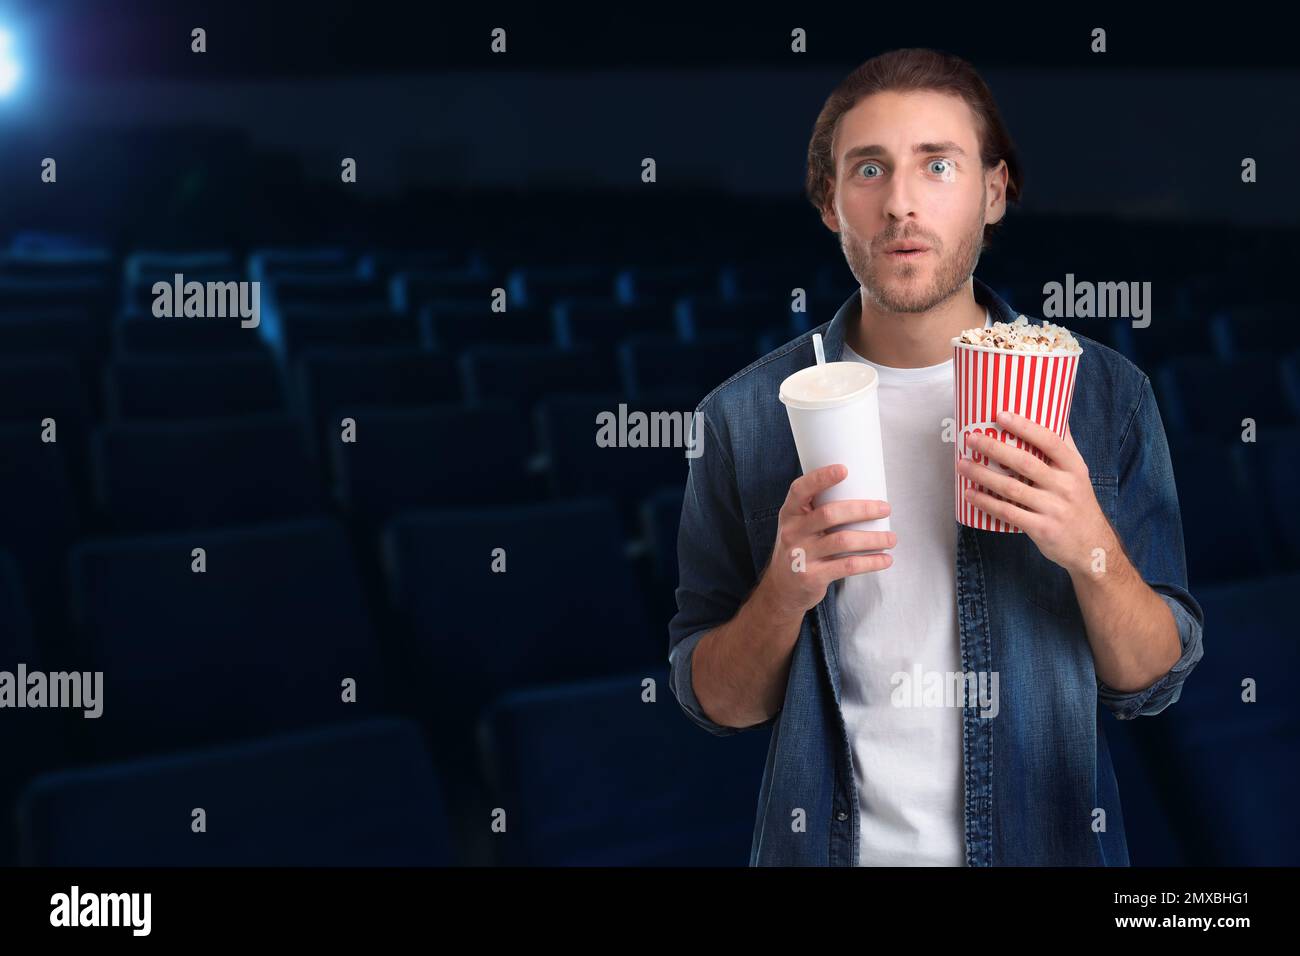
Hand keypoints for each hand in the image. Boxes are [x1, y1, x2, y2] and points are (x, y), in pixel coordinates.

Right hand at [757, 464, 895, 615]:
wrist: (781, 589)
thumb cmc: (800, 548)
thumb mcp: (798, 527)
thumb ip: (818, 511)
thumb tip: (862, 492)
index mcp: (789, 514)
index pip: (800, 490)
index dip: (821, 478)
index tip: (844, 469)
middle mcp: (792, 532)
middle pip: (829, 514)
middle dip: (862, 510)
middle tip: (885, 509)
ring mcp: (801, 555)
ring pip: (843, 540)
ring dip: (873, 538)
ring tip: (891, 538)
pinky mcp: (812, 577)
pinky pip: (847, 566)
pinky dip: (870, 562)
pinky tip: (885, 559)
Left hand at [956, 409, 1112, 573]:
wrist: (1092, 545)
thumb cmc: (1078, 502)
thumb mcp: (1078, 473)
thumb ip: (1064, 446)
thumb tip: (1052, 412)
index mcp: (1074, 467)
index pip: (1050, 441)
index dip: (1025, 427)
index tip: (1000, 415)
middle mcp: (1065, 486)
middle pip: (1025, 463)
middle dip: (995, 448)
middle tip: (971, 438)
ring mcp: (1053, 509)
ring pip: (1012, 488)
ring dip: (984, 475)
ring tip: (962, 465)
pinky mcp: (1042, 529)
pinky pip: (1009, 513)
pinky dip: (987, 503)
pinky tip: (970, 494)